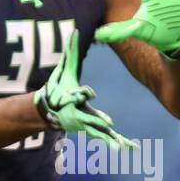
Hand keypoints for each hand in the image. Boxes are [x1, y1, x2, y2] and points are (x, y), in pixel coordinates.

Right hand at [34, 29, 133, 148]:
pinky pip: (107, 137)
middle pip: (89, 117)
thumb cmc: (59, 88)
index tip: (89, 93)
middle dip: (98, 120)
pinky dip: (118, 143)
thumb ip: (70, 52)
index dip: (83, 93)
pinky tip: (131, 149)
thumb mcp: (63, 69)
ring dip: (111, 140)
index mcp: (72, 99)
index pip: (78, 95)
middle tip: (108, 123)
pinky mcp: (92, 130)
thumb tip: (75, 31)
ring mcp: (86, 124)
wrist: (49, 112)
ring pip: (100, 133)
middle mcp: (79, 114)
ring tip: (122, 148)